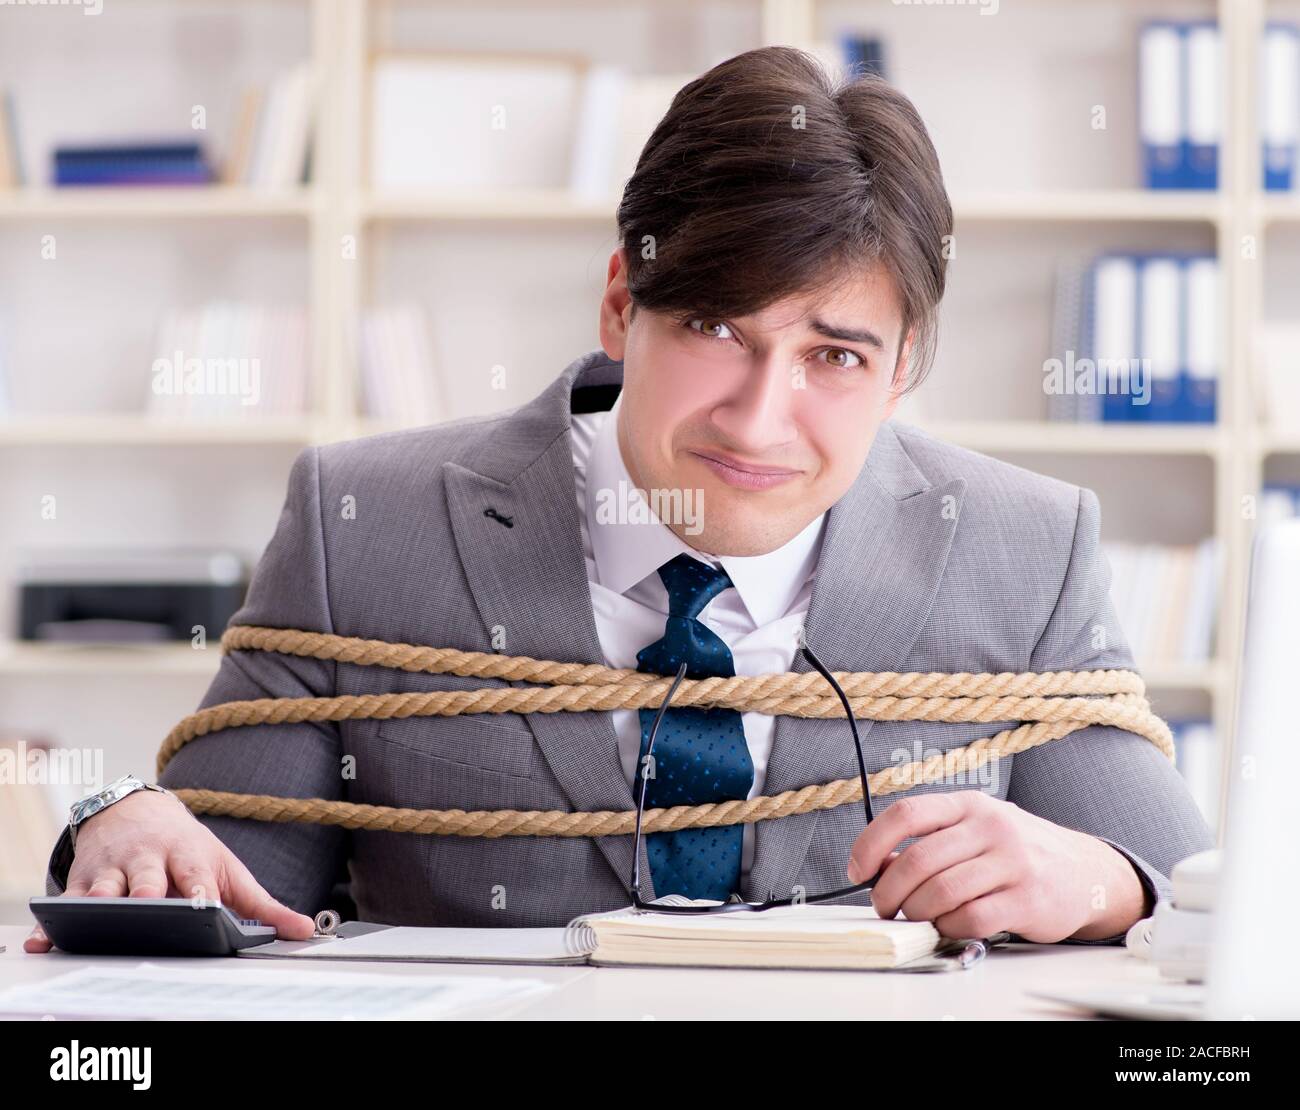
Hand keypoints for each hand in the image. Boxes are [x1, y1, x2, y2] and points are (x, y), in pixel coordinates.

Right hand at [24, 788, 316, 952]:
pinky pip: (65, 905)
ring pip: (104, 889)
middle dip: (146, 894)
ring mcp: (113, 870)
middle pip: (147, 881)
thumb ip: (264, 906)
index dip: (198, 894)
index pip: (195, 877)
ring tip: (96, 916)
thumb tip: (305, 931)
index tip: (203, 908)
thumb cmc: (189, 850)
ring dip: (100, 903)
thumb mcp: (228, 870)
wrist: (139, 811)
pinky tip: (43, 940)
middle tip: (146, 907)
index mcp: (188, 858)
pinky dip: (53, 922)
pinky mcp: (81, 881)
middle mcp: (149, 861)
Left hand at [846, 791, 1147, 942]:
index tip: (858, 869)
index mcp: (969, 805)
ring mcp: (1012, 862)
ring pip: (941, 891)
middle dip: (889, 890)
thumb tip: (878, 865)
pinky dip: (949, 927)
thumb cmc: (1016, 852)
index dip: (872, 843)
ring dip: (917, 912)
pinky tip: (950, 925)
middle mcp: (991, 827)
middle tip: (884, 907)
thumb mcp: (974, 831)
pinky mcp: (1028, 899)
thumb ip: (930, 841)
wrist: (1084, 872)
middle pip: (918, 860)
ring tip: (916, 917)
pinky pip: (971, 918)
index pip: (907, 814)